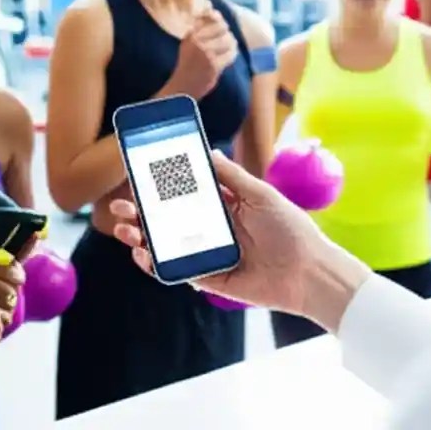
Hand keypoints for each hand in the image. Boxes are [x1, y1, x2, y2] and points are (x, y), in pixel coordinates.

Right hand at [109, 151, 371, 329]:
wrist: (310, 272)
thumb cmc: (291, 229)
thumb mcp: (260, 194)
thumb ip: (231, 176)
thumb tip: (207, 151)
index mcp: (222, 207)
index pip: (183, 194)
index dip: (159, 188)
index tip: (136, 177)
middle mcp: (211, 230)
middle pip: (166, 220)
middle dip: (139, 213)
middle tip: (120, 206)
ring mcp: (207, 254)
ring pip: (165, 245)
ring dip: (141, 237)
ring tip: (126, 230)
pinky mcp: (208, 278)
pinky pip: (176, 270)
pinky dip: (155, 265)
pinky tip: (144, 255)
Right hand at [170, 10, 238, 98]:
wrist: (183, 87)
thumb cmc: (186, 64)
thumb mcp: (187, 43)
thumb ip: (198, 29)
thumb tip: (212, 10)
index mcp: (190, 36)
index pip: (209, 18)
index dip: (217, 17)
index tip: (218, 18)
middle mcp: (198, 42)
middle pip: (222, 28)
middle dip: (225, 31)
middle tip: (226, 35)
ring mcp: (207, 54)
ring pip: (228, 41)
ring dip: (231, 43)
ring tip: (229, 46)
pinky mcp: (215, 65)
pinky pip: (230, 54)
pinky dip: (232, 54)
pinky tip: (230, 55)